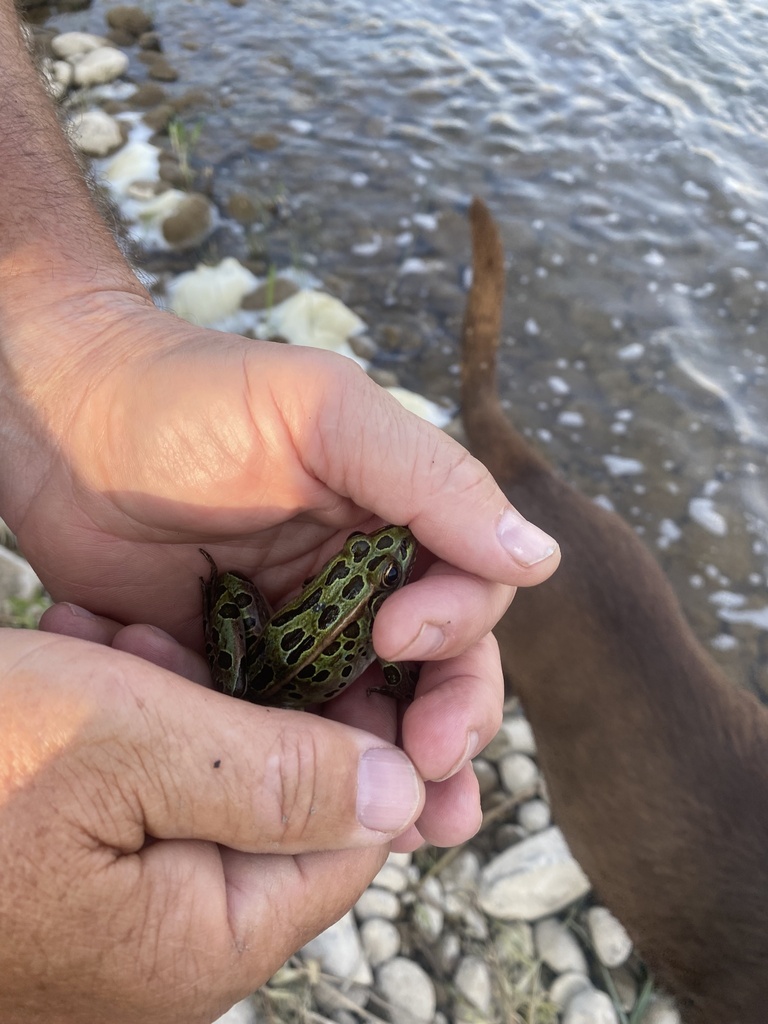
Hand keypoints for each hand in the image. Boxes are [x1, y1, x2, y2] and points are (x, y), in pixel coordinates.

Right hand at [0, 628, 432, 1023]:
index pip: (344, 845)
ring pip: (195, 779)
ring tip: (105, 640)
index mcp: (202, 939)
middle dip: (241, 703)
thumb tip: (406, 797)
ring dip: (169, 697)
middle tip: (172, 639)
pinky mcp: (63, 866)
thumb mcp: (132, 748)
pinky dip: (117, 717)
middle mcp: (163, 946)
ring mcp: (108, 912)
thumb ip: (279, 778)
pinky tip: (72, 659)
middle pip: (267, 806)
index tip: (343, 646)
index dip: (360, 741)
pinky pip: (129, 787)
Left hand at [10, 291, 558, 845]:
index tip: (400, 637)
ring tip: (421, 831)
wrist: (62, 426)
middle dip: (449, 722)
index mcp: (396, 518)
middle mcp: (362, 582)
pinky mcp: (243, 673)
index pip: (469, 591)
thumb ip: (432, 483)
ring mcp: (302, 633)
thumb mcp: (325, 415)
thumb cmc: (193, 397)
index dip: (457, 630)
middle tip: (434, 771)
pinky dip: (317, 778)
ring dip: (403, 775)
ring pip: (375, 717)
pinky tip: (330, 823)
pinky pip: (291, 736)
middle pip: (437, 670)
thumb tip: (540, 559)